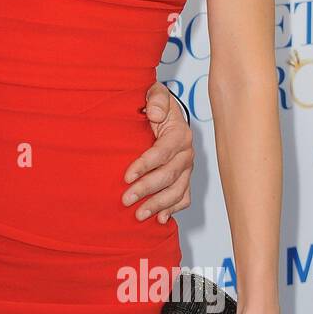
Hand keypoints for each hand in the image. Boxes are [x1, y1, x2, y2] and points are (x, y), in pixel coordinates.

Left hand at [122, 81, 193, 222]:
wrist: (164, 113)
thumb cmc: (156, 104)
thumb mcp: (155, 93)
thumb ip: (156, 98)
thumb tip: (154, 113)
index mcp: (179, 134)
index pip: (162, 153)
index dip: (144, 166)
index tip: (126, 176)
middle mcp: (186, 154)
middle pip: (168, 175)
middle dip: (147, 189)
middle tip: (126, 199)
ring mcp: (186, 168)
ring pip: (177, 191)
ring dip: (158, 204)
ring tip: (139, 215)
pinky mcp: (184, 178)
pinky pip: (183, 197)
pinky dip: (173, 209)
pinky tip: (160, 219)